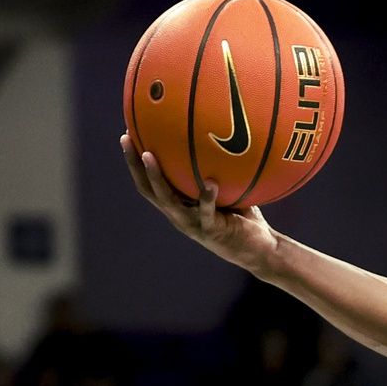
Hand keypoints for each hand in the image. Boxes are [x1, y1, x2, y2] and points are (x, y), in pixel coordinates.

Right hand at [121, 133, 279, 273]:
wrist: (261, 251)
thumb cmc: (245, 217)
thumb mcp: (229, 190)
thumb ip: (220, 170)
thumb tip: (220, 134)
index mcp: (179, 206)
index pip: (150, 182)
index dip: (135, 162)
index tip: (127, 134)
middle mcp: (179, 215)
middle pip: (148, 189)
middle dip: (134, 164)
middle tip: (126, 139)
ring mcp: (193, 225)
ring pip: (167, 200)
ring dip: (156, 177)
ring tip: (149, 155)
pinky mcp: (211, 232)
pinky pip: (206, 213)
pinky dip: (207, 197)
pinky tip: (210, 182)